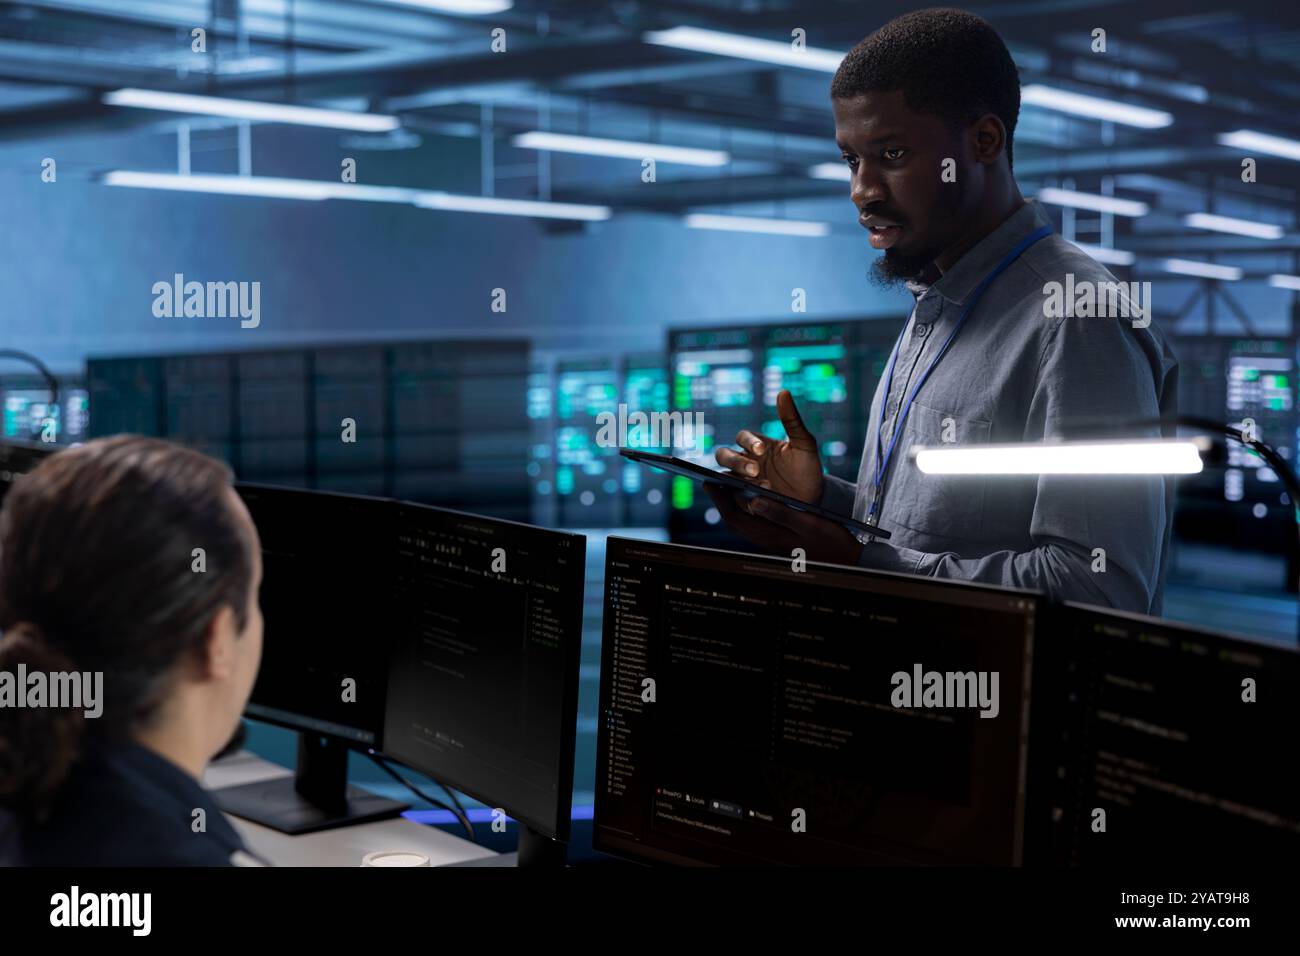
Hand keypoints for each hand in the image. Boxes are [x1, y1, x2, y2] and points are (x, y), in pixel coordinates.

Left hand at [705, 483, 863, 566]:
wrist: (845, 559)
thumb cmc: (828, 540)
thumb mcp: (805, 522)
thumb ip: (779, 511)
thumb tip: (753, 500)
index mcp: (769, 534)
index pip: (735, 516)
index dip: (720, 499)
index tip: (709, 482)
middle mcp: (766, 538)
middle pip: (734, 519)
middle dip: (721, 500)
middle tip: (711, 482)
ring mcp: (771, 539)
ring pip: (743, 521)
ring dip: (732, 505)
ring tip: (726, 487)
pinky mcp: (778, 538)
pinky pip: (754, 523)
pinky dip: (746, 510)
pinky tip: (749, 499)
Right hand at [713, 390, 823, 510]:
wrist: (813, 500)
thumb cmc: (807, 469)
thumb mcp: (805, 445)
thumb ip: (792, 420)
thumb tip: (784, 392)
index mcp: (758, 446)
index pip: (742, 437)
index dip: (748, 442)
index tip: (761, 450)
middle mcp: (746, 462)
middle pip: (724, 455)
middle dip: (736, 462)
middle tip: (754, 471)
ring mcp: (742, 482)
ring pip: (724, 476)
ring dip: (737, 480)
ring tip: (762, 488)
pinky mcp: (744, 500)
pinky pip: (733, 497)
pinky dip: (741, 497)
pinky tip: (757, 501)